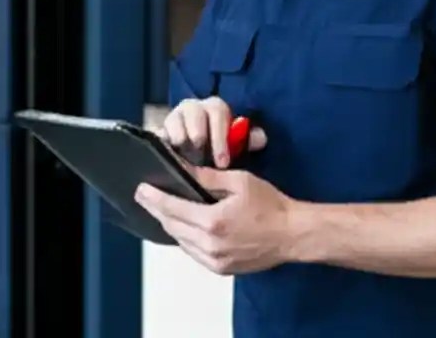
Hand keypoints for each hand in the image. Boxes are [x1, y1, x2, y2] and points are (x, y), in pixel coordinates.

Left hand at [134, 166, 301, 274]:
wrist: (294, 234)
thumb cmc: (271, 206)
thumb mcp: (238, 181)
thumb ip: (206, 176)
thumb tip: (181, 167)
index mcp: (212, 222)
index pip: (171, 209)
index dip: (153, 198)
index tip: (141, 189)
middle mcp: (210, 245)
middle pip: (172, 226)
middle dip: (157, 210)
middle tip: (146, 197)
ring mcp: (215, 260)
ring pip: (181, 241)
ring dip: (170, 225)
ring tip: (162, 210)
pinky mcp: (221, 269)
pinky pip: (193, 252)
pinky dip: (186, 238)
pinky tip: (184, 226)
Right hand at [160, 96, 266, 167]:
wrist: (201, 153)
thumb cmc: (221, 148)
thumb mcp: (237, 145)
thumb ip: (246, 140)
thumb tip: (260, 137)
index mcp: (214, 108)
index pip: (217, 112)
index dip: (220, 136)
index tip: (222, 161)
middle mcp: (192, 108)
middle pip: (192, 111)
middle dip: (197, 132)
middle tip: (200, 152)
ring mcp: (174, 118)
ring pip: (173, 119)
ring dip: (178, 135)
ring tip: (182, 152)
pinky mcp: (159, 130)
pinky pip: (157, 132)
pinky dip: (161, 142)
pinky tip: (166, 154)